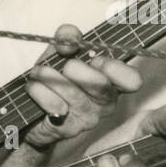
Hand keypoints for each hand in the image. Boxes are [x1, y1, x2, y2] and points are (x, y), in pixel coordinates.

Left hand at [22, 24, 141, 150]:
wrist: (34, 111)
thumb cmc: (54, 80)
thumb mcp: (60, 54)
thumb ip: (67, 38)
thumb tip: (68, 38)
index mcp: (112, 81)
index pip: (131, 80)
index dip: (116, 68)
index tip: (96, 59)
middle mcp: (105, 102)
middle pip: (101, 85)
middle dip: (76, 69)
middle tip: (64, 65)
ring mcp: (88, 118)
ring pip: (73, 93)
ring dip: (50, 77)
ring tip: (39, 72)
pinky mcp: (67, 128)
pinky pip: (54, 105)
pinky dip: (38, 91)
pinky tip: (34, 88)